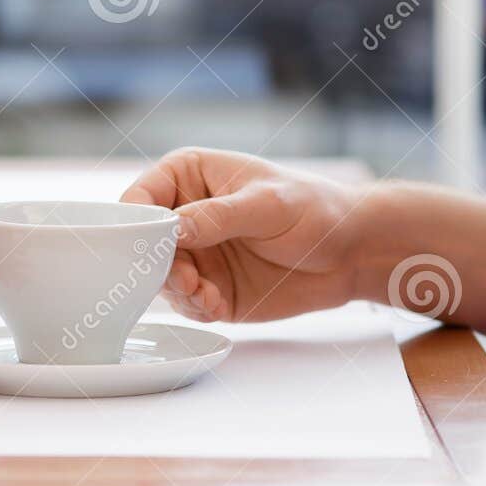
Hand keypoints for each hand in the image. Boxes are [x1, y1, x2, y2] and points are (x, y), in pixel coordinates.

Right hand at [122, 149, 366, 322]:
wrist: (350, 252)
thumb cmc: (313, 208)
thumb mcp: (267, 204)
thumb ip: (218, 216)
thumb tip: (172, 227)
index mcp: (189, 177)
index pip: (141, 197)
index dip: (136, 220)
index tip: (150, 244)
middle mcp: (185, 216)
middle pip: (144, 244)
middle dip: (157, 265)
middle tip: (185, 278)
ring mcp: (197, 255)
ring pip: (161, 278)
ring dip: (177, 290)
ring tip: (205, 294)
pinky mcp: (210, 288)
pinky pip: (186, 304)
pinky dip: (195, 308)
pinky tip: (216, 304)